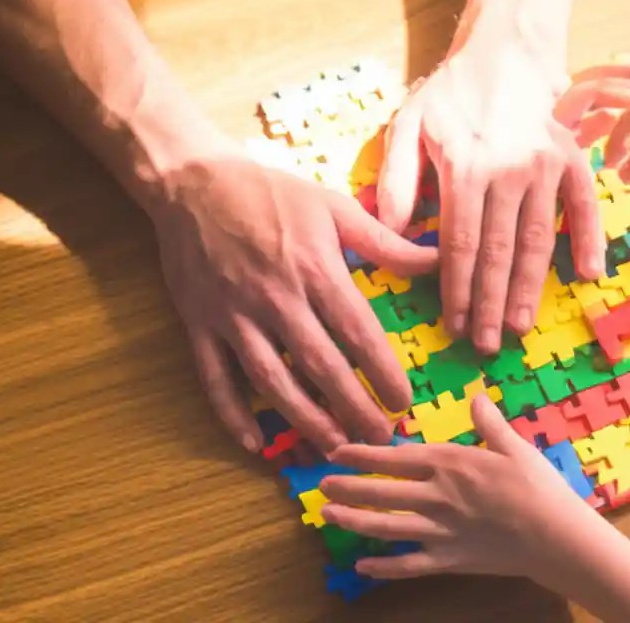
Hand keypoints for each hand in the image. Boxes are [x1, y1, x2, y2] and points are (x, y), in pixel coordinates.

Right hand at [151, 151, 438, 451]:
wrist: (192, 181)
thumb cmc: (271, 193)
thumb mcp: (333, 207)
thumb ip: (385, 242)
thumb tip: (437, 259)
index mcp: (314, 268)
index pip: (356, 331)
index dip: (381, 372)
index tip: (403, 402)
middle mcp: (275, 297)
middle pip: (319, 365)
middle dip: (352, 408)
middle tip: (378, 439)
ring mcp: (233, 313)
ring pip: (270, 379)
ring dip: (302, 419)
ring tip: (332, 448)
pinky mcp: (199, 323)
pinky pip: (214, 376)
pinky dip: (231, 413)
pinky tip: (252, 443)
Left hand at [319, 395, 603, 579]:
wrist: (554, 537)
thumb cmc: (537, 487)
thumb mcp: (514, 446)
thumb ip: (489, 423)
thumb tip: (476, 396)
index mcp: (449, 464)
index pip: (395, 457)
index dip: (362, 454)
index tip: (336, 452)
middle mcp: (436, 496)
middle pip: (381, 492)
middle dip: (347, 488)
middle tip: (321, 485)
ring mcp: (438, 532)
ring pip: (385, 527)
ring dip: (353, 521)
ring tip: (329, 516)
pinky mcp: (447, 560)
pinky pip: (408, 565)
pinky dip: (383, 567)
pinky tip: (362, 566)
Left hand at [377, 41, 604, 353]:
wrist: (505, 49)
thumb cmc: (451, 93)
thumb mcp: (409, 124)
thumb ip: (396, 178)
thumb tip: (388, 232)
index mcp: (466, 167)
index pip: (461, 243)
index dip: (458, 288)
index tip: (455, 324)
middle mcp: (509, 170)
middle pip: (500, 251)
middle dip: (492, 303)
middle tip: (488, 345)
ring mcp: (546, 166)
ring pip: (538, 238)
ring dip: (531, 286)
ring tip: (523, 326)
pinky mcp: (573, 159)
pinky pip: (585, 205)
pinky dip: (588, 239)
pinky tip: (588, 275)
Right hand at [556, 63, 629, 180]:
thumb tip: (621, 170)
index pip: (613, 119)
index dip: (605, 144)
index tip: (608, 169)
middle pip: (604, 86)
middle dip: (575, 102)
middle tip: (553, 119)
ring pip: (622, 76)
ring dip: (595, 86)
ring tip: (576, 98)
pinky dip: (621, 82)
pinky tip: (618, 92)